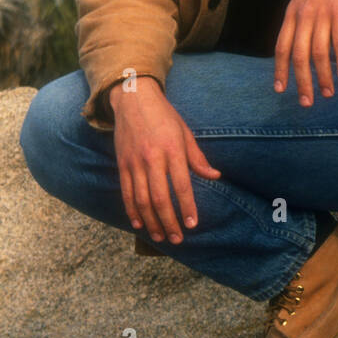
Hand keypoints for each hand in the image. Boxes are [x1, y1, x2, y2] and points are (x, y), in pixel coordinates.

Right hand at [110, 77, 220, 243]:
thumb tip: (215, 176)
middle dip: (169, 222)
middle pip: (160, 198)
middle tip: (177, 238)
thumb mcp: (185, 132)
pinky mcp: (122, 164)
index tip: (192, 224)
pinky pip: (126, 192)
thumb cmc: (164, 116)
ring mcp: (134, 162)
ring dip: (151, 221)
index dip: (187, 207)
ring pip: (141, 199)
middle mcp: (152, 158)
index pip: (182, 185)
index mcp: (173, 150)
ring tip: (160, 236)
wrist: (133, 99)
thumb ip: (198, 158)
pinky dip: (132, 211)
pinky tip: (139, 224)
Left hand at [273, 0, 337, 104]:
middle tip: (306, 102)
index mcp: (292, 13)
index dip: (280, 70)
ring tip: (328, 93)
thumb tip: (299, 42)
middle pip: (298, 55)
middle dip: (301, 81)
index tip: (280, 89)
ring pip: (318, 53)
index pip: (281, 47)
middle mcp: (303, 15)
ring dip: (323, 77)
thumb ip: (300, 18)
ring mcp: (321, 13)